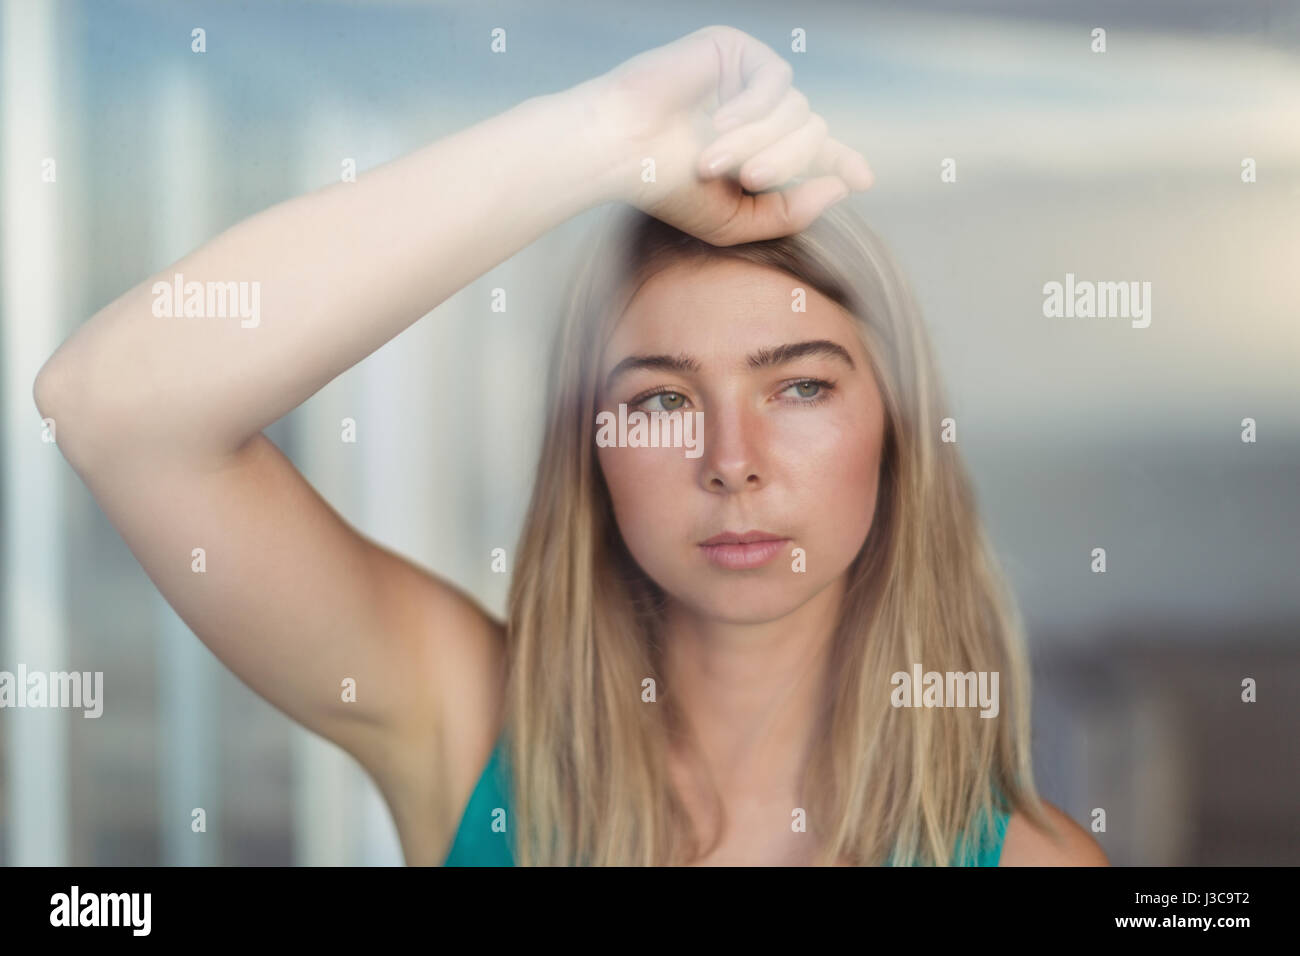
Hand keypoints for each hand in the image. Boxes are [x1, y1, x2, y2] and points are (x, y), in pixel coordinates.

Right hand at [587, 24, 873, 244]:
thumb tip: (843, 187)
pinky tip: (717, 123)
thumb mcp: (735, 221)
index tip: (863, 180)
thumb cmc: (666, 189)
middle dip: (787, 160)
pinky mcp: (735, 50)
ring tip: (713, 158)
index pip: (813, 152)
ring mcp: (747, 80)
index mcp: (757, 150)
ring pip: (798, 110)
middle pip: (812, 133)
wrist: (622, 148)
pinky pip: (777, 80)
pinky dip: (753, 109)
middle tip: (747, 178)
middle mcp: (758, 113)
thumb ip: (791, 213)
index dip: (840, 161)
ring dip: (759, 141)